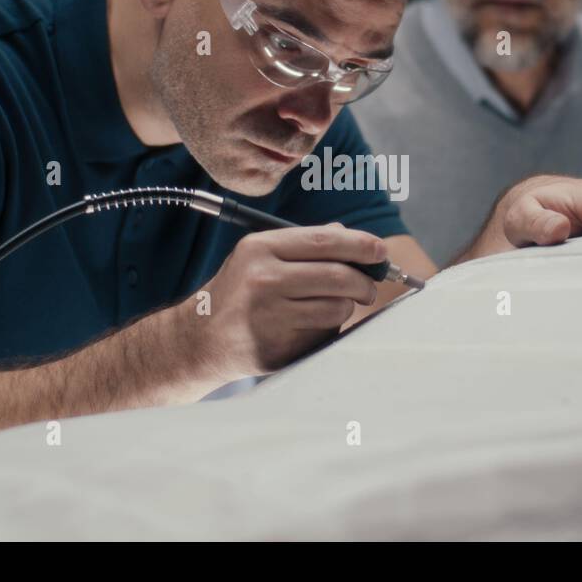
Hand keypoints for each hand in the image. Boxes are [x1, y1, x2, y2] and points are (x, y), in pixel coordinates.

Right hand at [180, 223, 383, 379]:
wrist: (200, 339)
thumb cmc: (240, 292)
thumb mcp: (260, 257)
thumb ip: (304, 243)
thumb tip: (350, 234)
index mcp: (260, 248)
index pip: (325, 241)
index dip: (361, 245)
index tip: (380, 252)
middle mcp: (263, 279)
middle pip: (338, 276)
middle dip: (365, 282)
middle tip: (369, 287)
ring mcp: (269, 316)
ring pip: (337, 308)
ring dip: (346, 308)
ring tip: (334, 307)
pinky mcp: (278, 346)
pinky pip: (324, 334)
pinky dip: (328, 330)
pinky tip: (309, 327)